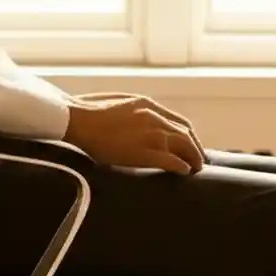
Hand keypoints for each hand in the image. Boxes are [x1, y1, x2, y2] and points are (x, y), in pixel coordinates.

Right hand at [63, 96, 204, 174]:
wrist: (77, 119)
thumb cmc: (87, 111)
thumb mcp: (118, 103)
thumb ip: (133, 111)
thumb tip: (135, 120)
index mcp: (147, 104)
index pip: (178, 121)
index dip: (188, 134)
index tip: (189, 143)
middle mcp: (154, 117)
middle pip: (186, 133)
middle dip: (195, 147)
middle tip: (198, 159)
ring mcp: (152, 134)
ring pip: (184, 146)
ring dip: (193, 157)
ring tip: (196, 168)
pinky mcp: (145, 152)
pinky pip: (172, 161)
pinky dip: (182, 166)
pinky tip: (185, 172)